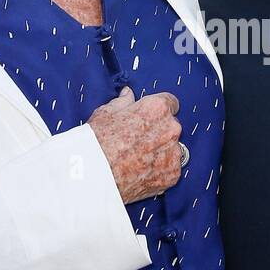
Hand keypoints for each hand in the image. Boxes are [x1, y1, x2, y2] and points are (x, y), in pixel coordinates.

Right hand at [88, 87, 182, 203]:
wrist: (96, 176)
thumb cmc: (98, 142)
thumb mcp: (105, 114)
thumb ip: (123, 102)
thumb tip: (128, 94)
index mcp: (157, 108)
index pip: (171, 103)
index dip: (159, 110)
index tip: (152, 117)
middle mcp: (171, 128)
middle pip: (172, 126)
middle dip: (159, 131)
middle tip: (139, 141)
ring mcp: (174, 153)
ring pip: (172, 149)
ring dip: (161, 152)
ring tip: (139, 160)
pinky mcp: (172, 174)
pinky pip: (171, 169)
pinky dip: (160, 170)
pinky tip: (142, 173)